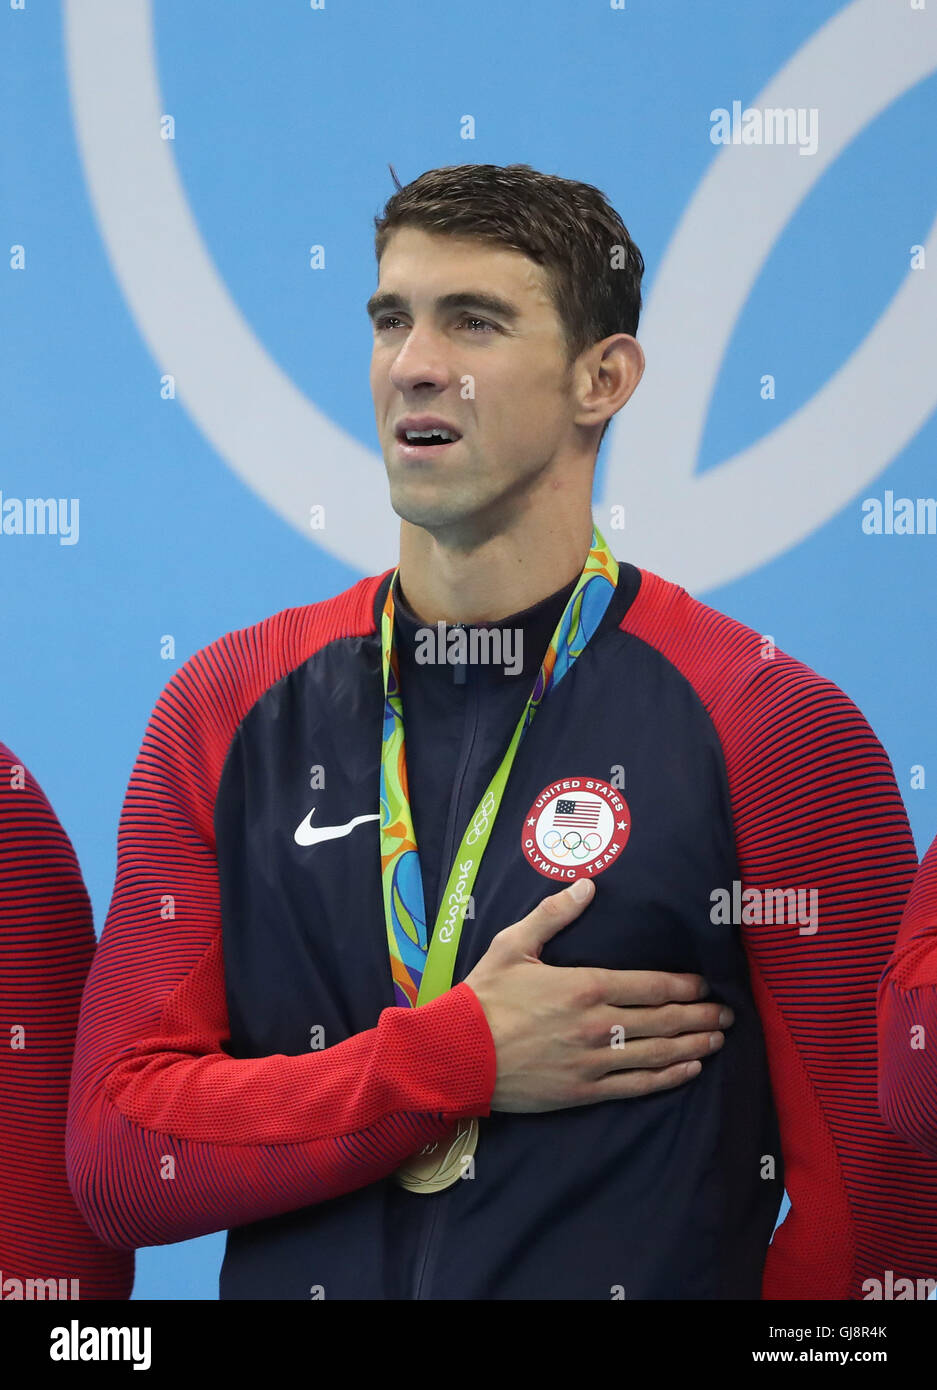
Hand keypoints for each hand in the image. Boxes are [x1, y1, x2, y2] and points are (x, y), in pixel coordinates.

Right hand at [463, 879, 733, 1112]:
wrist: (456, 1054)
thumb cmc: (484, 997)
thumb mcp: (513, 944)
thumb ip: (554, 914)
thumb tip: (587, 886)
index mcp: (585, 985)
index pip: (650, 984)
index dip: (684, 985)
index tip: (705, 984)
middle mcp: (597, 1024)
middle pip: (663, 1019)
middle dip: (700, 1015)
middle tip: (727, 1014)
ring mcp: (593, 1061)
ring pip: (656, 1053)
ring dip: (693, 1046)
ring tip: (717, 1039)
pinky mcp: (583, 1091)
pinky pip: (636, 1085)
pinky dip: (667, 1078)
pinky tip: (688, 1071)